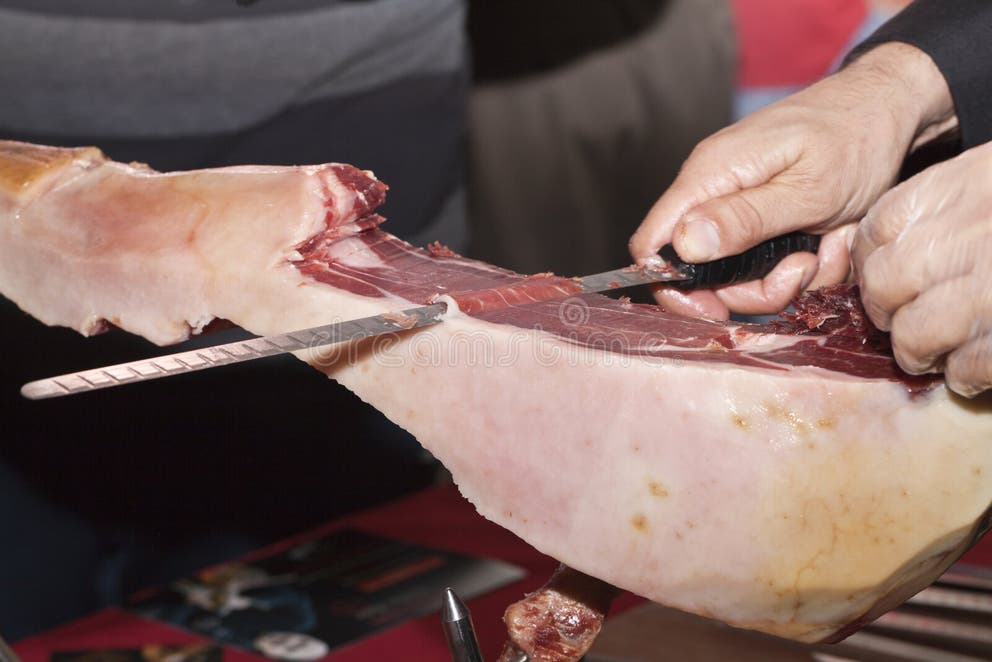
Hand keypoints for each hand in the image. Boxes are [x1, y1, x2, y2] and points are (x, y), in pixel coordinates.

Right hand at [629, 42, 955, 319]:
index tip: (719, 309)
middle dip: (754, 289)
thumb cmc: (856, 137)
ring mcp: (738, 205)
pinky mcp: (762, 216)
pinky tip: (834, 239)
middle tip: (803, 269)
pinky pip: (768, 262)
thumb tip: (683, 245)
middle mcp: (714, 192)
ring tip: (830, 246)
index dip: (675, 287)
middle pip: (701, 274)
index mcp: (710, 177)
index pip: (652, 244)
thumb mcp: (808, 189)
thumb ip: (745, 220)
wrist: (891, 107)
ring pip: (741, 275)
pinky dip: (804, 263)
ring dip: (789, 277)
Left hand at [852, 142, 991, 397]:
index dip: (872, 262)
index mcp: (971, 183)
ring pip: (915, 334)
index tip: (887, 279)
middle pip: (886, 283)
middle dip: (889, 311)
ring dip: (921, 350)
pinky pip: (969, 365)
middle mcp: (978, 230)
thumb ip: (951, 204)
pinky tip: (978, 368)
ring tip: (939, 352)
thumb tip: (882, 254)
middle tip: (908, 322)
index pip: (880, 228)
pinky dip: (967, 375)